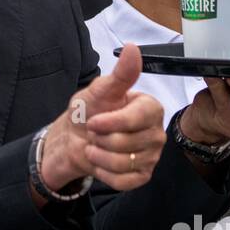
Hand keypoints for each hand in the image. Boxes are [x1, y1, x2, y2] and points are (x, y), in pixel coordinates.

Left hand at [39, 45, 165, 191]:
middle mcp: (156, 132)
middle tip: (94, 132)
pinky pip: (123, 182)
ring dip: (98, 156)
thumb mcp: (99, 91)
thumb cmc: (88, 112)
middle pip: (127, 143)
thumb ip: (119, 74)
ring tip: (94, 146)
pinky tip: (100, 161)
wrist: (73, 139)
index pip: (137, 118)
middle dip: (100, 139)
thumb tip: (133, 48)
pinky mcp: (142, 176)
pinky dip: (103, 172)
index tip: (92, 121)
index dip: (111, 122)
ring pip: (123, 164)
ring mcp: (151, 156)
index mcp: (150, 108)